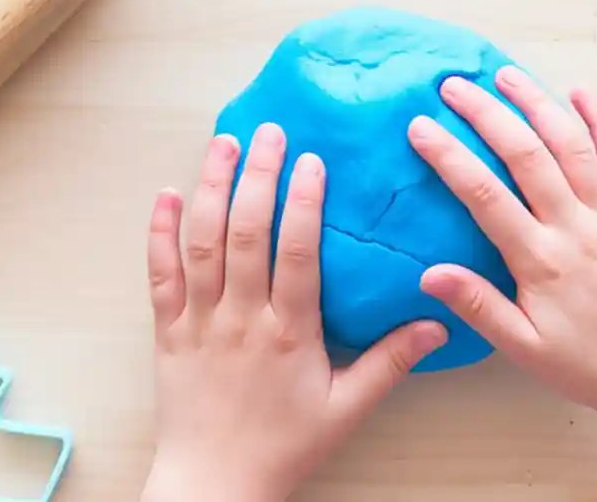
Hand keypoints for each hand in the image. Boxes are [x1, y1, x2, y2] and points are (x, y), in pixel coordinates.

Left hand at [142, 125, 447, 501]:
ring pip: (201, 243)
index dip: (304, 204)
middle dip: (256, 175)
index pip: (297, 254)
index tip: (312, 161)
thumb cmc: (284, 446)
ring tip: (222, 142)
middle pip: (246, 233)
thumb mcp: (347, 408)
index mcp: (288, 333)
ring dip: (210, 188)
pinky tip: (166, 195)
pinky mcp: (167, 332)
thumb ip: (390, 362)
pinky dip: (159, 232)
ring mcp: (199, 322)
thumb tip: (438, 323)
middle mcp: (241, 318)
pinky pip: (159, 275)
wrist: (214, 484)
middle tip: (268, 131)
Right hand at [410, 68, 596, 501]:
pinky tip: (581, 91)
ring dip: (538, 102)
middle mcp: (576, 227)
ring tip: (504, 74)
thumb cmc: (585, 364)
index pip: (486, 195)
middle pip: (528, 153)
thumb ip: (478, 306)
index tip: (420, 127)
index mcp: (542, 260)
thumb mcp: (523, 347)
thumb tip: (428, 274)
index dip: (450, 156)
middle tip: (452, 86)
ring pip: (572, 144)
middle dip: (487, 113)